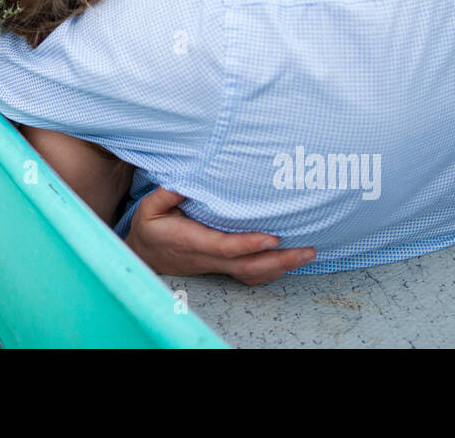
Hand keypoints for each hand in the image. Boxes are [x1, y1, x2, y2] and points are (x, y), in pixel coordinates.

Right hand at [124, 187, 314, 284]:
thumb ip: (168, 193)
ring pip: (252, 274)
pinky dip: (272, 272)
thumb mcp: (150, 207)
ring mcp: (216, 266)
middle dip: (279, 260)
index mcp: (191, 241)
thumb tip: (188, 177)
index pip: (224, 247)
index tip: (273, 238)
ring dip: (282, 267)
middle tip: (308, 250)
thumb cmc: (151, 228)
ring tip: (307, 254)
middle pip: (248, 266)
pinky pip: (250, 276)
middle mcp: (208, 258)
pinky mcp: (222, 268)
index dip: (249, 245)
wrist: (146, 255)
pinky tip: (289, 262)